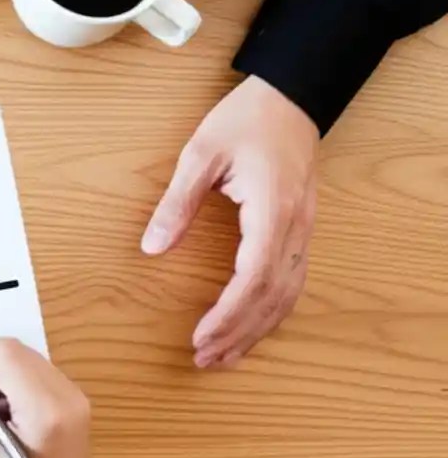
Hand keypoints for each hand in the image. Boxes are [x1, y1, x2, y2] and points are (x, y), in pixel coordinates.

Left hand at [142, 75, 319, 367]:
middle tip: (204, 359)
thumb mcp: (200, 154)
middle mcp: (295, 227)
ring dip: (256, 330)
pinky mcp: (301, 231)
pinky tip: (251, 328)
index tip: (199, 337)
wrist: (290, 98)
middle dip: (238, 333)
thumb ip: (177, 203)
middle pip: (273, 297)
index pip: (254, 277)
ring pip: (287, 295)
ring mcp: (304, 230)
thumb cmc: (247, 119)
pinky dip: (271, 312)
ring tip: (223, 356)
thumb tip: (152, 247)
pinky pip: (292, 282)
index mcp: (272, 208)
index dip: (228, 313)